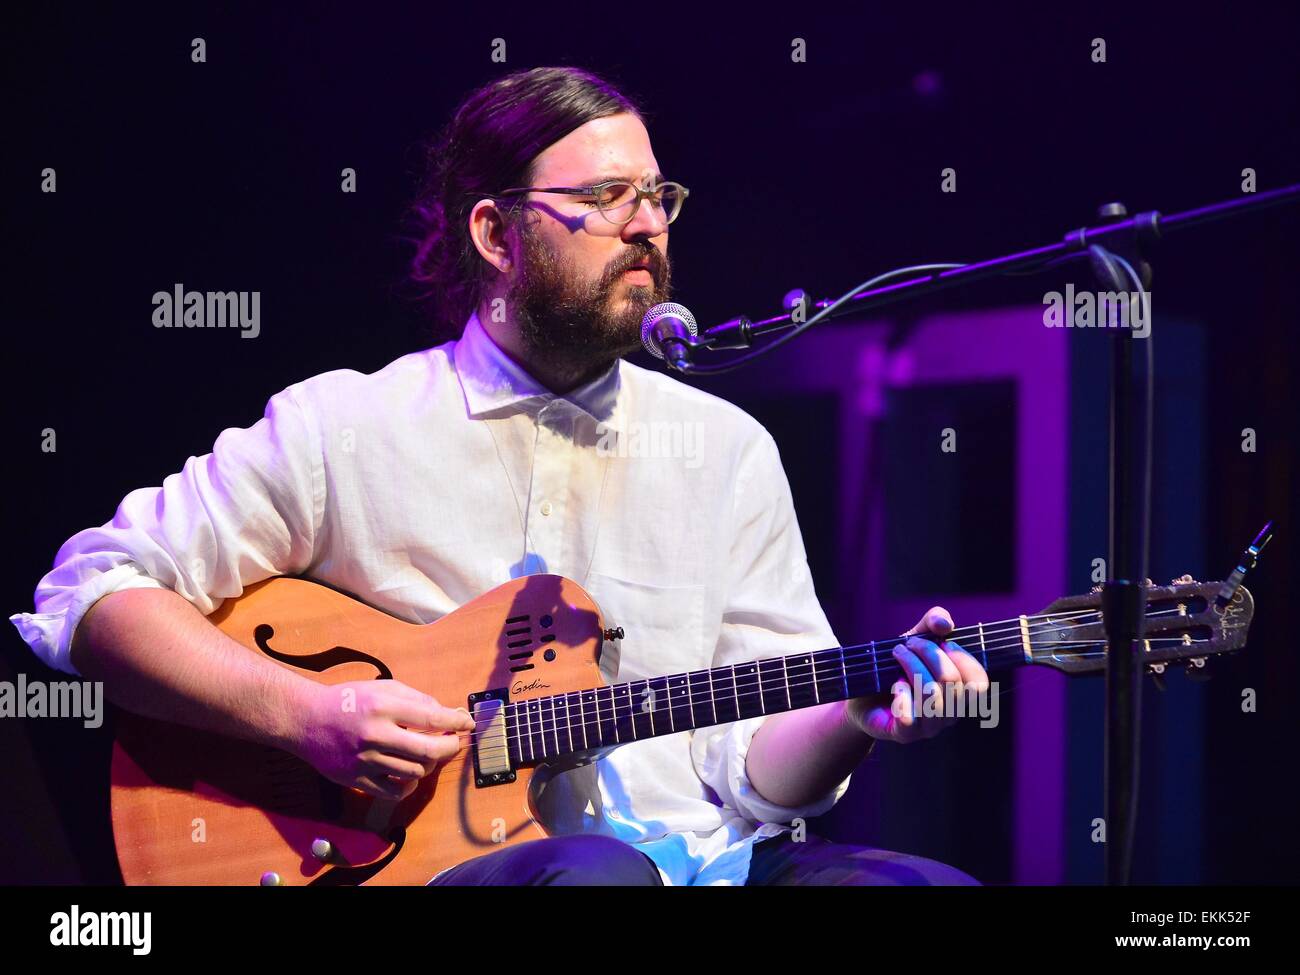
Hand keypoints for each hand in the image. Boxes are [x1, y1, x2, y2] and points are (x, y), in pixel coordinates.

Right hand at [290, 679, 474, 798]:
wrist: (306, 721)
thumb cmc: (347, 701)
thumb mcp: (381, 688)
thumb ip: (414, 698)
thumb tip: (444, 713)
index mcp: (383, 707)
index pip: (432, 718)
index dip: (456, 722)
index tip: (467, 723)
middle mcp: (375, 735)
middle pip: (428, 750)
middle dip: (450, 747)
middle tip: (454, 742)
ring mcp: (366, 761)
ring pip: (415, 772)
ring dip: (429, 764)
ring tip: (428, 754)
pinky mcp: (357, 780)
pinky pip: (395, 791)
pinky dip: (409, 785)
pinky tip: (410, 773)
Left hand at [845, 606, 988, 743]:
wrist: (861, 693)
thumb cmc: (895, 666)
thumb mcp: (914, 637)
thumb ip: (932, 623)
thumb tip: (944, 623)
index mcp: (960, 695)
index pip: (978, 683)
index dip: (962, 658)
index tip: (942, 641)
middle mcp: (949, 715)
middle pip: (951, 681)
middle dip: (927, 653)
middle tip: (907, 644)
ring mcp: (928, 728)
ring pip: (931, 695)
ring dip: (911, 666)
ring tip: (897, 655)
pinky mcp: (904, 735)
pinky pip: (909, 717)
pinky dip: (901, 694)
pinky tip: (894, 685)